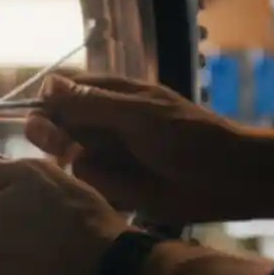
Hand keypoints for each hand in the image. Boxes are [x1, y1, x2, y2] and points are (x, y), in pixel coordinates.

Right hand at [24, 75, 250, 223]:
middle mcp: (101, 124)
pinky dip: (98, 187)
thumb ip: (92, 102)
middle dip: (51, 137)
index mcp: (108, 96)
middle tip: (65, 149)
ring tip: (109, 174)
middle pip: (54, 126)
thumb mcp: (138, 114)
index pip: (58, 93)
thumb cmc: (188, 136)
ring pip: (67, 159)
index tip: (50, 121)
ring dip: (79, 165)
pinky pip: (88, 185)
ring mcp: (107, 155)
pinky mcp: (114, 187)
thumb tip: (49, 84)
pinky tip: (120, 190)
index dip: (46, 106)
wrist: (227, 179)